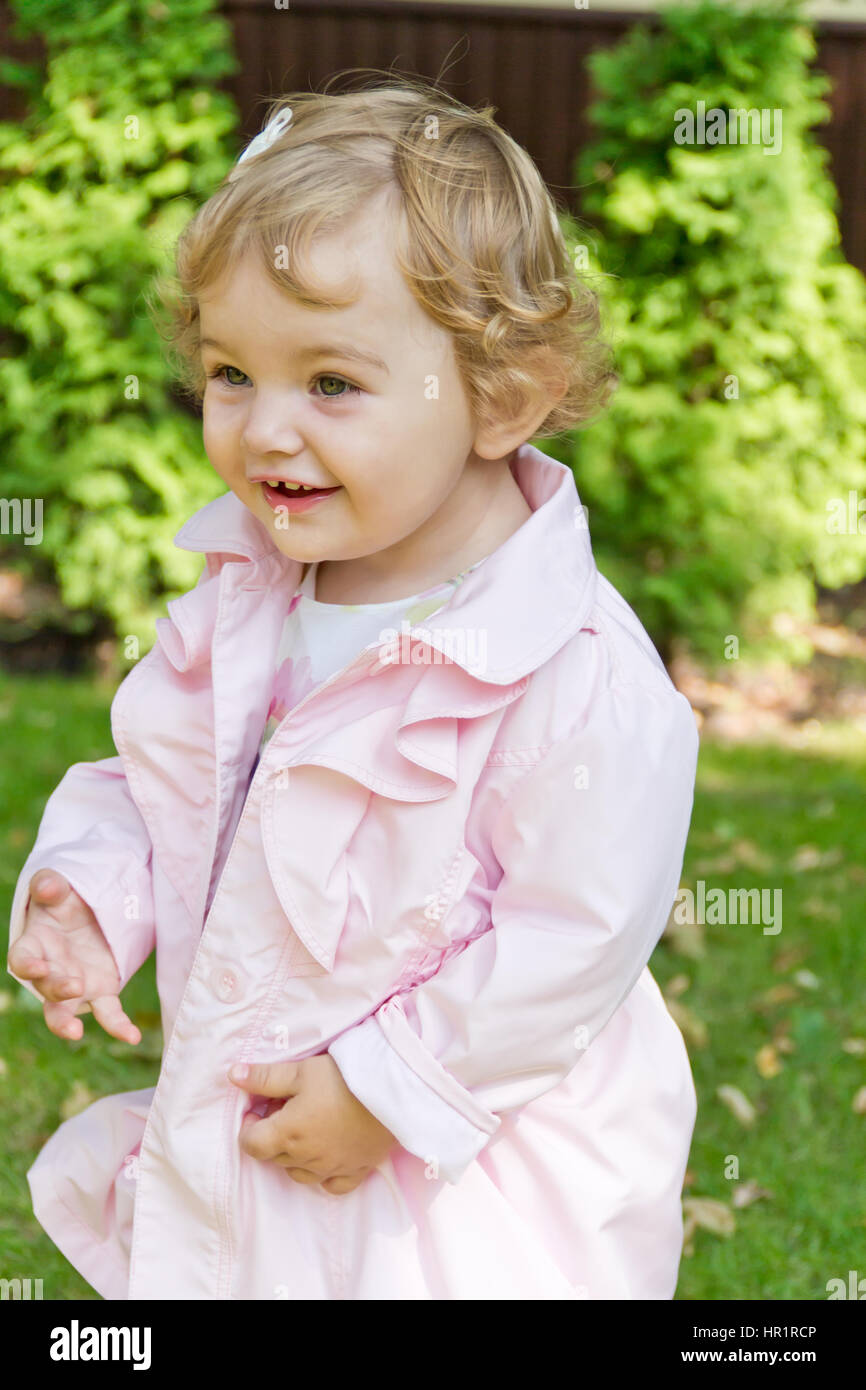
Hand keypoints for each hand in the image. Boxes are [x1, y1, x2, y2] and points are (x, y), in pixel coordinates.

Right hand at [7, 868, 140, 1045]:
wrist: (90, 911)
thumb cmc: (65, 900)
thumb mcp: (58, 887)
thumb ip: (50, 884)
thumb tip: (48, 886)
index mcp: (35, 944)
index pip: (22, 959)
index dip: (28, 965)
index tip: (37, 968)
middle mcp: (50, 970)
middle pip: (45, 988)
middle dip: (56, 990)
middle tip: (73, 986)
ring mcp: (75, 985)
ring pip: (64, 1011)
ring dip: (66, 1023)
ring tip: (76, 1032)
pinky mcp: (101, 991)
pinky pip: (107, 1014)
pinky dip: (118, 1026)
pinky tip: (132, 1037)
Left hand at [229, 1054, 396, 1194]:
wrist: (393, 1091)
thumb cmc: (343, 1078)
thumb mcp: (300, 1071)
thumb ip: (264, 1077)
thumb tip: (232, 1076)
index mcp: (288, 1134)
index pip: (250, 1144)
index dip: (248, 1125)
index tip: (259, 1108)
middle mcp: (305, 1159)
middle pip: (273, 1157)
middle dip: (272, 1135)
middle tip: (285, 1109)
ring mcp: (331, 1169)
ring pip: (298, 1173)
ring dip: (293, 1155)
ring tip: (305, 1128)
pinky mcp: (355, 1171)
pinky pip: (331, 1185)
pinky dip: (323, 1175)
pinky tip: (326, 1155)